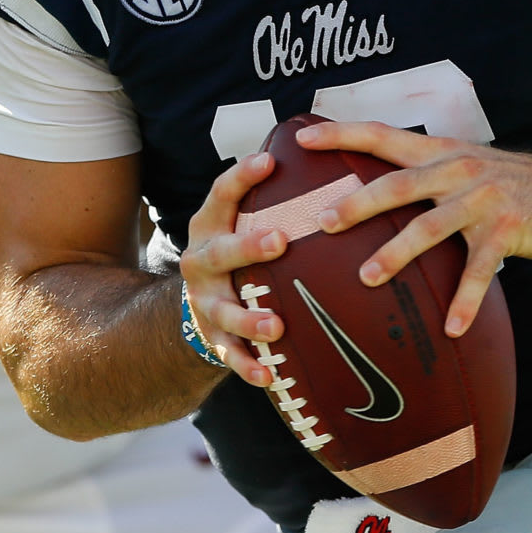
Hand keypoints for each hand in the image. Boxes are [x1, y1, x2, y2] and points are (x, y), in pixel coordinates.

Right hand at [181, 150, 288, 387]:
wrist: (199, 302)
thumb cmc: (239, 251)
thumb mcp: (241, 221)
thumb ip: (274, 198)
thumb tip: (332, 155)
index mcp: (211, 224)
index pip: (222, 194)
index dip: (241, 176)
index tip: (268, 162)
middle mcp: (201, 259)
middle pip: (221, 251)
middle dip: (249, 247)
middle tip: (280, 241)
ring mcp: (205, 301)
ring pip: (223, 310)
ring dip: (249, 318)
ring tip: (275, 326)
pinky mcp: (211, 337)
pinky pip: (227, 355)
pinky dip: (247, 366)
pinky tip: (268, 377)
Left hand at [297, 120, 531, 337]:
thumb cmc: (511, 182)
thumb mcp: (466, 163)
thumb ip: (425, 173)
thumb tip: (374, 192)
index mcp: (440, 152)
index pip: (382, 135)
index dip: (342, 135)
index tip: (302, 140)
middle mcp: (457, 170)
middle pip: (397, 185)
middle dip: (356, 203)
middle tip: (321, 223)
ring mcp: (483, 200)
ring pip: (429, 226)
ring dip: (395, 253)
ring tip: (366, 278)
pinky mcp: (508, 230)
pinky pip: (479, 270)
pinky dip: (464, 300)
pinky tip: (450, 328)